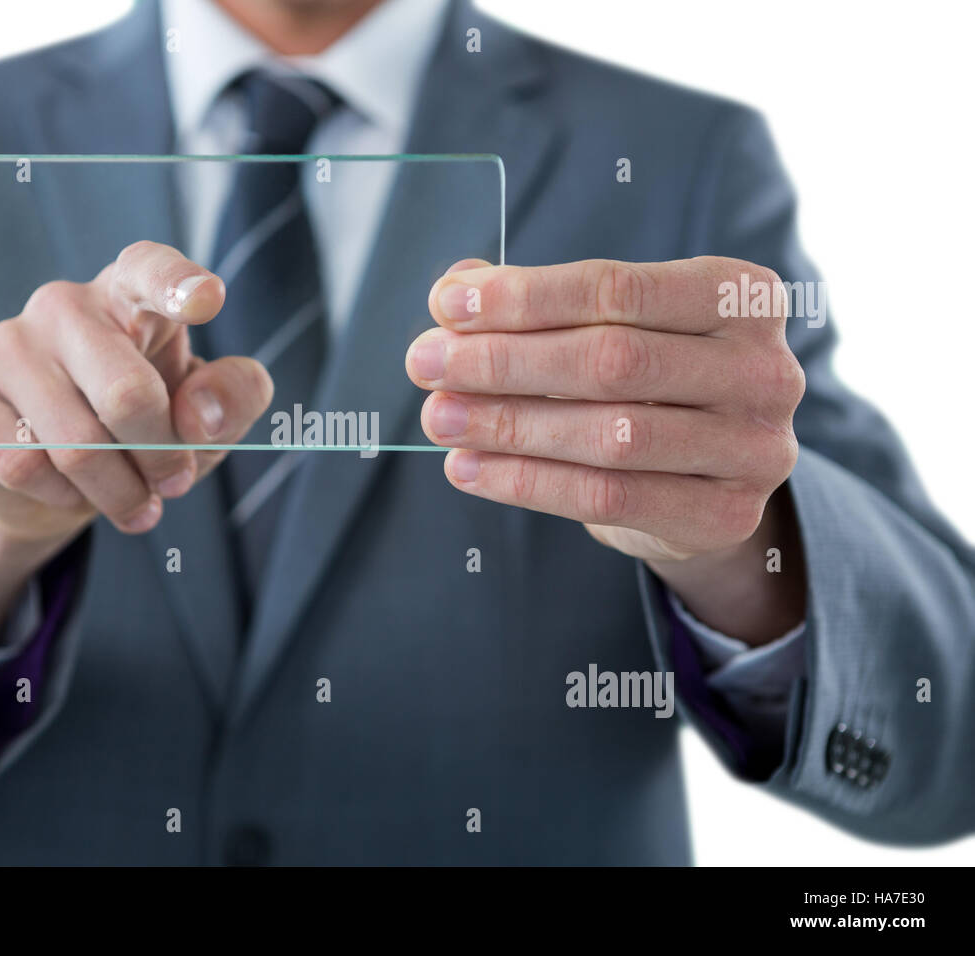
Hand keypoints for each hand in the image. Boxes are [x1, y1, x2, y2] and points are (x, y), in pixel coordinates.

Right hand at [0, 240, 272, 644]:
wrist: (51, 484)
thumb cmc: (142, 432)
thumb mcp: (206, 419)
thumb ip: (232, 400)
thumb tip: (201, 415)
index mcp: (129, 295)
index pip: (149, 271)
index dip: (177, 284)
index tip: (208, 299)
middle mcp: (63, 304)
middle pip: (127, 395)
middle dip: (163, 459)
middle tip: (174, 485)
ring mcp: (5, 341)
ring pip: (76, 445)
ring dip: (119, 493)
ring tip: (131, 500)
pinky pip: (22, 465)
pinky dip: (62, 498)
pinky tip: (68, 491)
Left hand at [408, 256, 805, 642]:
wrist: (705, 477)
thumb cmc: (645, 381)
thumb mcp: (604, 325)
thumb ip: (535, 301)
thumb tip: (456, 288)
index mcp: (741, 295)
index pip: (617, 288)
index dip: (523, 297)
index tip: (445, 305)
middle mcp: (765, 368)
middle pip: (611, 361)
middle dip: (503, 361)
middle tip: (424, 363)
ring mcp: (756, 448)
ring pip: (609, 436)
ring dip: (507, 425)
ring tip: (437, 417)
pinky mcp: (726, 515)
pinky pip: (607, 498)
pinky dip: (525, 483)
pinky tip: (467, 468)